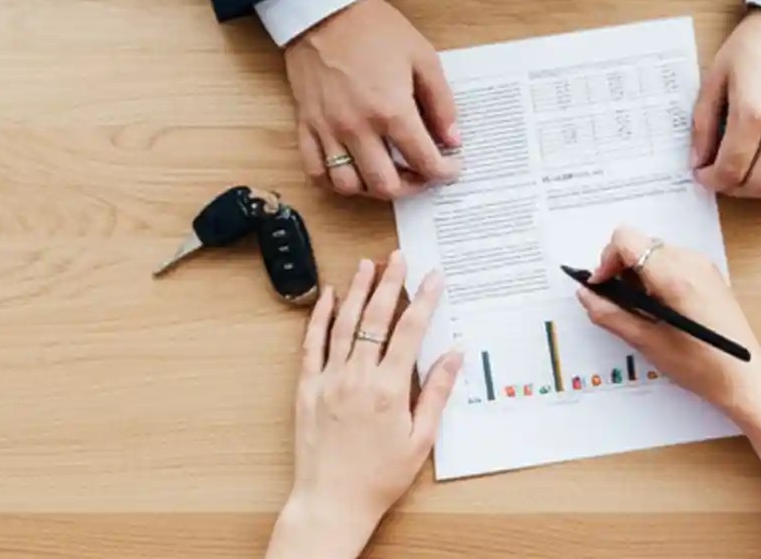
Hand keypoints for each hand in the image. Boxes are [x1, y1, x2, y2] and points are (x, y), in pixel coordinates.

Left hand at [267, 253, 463, 558]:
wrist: (332, 501)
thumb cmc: (378, 477)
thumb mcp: (420, 439)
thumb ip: (436, 392)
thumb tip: (454, 355)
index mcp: (390, 390)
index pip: (410, 331)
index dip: (424, 299)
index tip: (433, 277)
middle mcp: (357, 378)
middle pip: (375, 318)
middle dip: (390, 282)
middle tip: (398, 257)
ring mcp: (329, 380)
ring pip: (343, 323)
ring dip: (356, 290)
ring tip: (367, 265)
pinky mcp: (306, 388)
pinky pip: (312, 344)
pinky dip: (320, 317)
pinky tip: (327, 296)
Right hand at [285, 0, 461, 199]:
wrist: (325, 10)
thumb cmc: (375, 29)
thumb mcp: (423, 58)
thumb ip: (442, 103)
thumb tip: (453, 139)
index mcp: (391, 110)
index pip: (423, 160)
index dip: (443, 172)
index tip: (450, 168)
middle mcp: (358, 127)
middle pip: (386, 184)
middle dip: (412, 187)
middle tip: (422, 174)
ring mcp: (328, 129)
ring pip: (349, 185)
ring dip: (373, 189)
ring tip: (388, 175)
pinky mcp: (306, 125)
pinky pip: (315, 170)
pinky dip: (334, 181)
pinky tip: (352, 172)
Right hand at [575, 226, 760, 418]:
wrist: (744, 376)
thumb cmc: (701, 364)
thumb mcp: (647, 342)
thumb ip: (611, 315)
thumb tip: (586, 295)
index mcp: (673, 275)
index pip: (626, 239)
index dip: (606, 260)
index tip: (602, 286)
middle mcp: (689, 261)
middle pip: (640, 243)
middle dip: (621, 267)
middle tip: (618, 301)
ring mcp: (702, 265)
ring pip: (655, 251)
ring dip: (639, 273)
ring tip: (641, 309)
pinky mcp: (709, 274)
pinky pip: (672, 261)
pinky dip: (657, 276)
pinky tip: (660, 307)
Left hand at [692, 8, 760, 197]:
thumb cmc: (759, 43)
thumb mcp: (717, 76)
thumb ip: (704, 122)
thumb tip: (698, 159)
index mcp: (753, 114)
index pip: (731, 169)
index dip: (712, 181)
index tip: (704, 175)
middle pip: (759, 185)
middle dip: (734, 188)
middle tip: (724, 177)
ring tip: (750, 174)